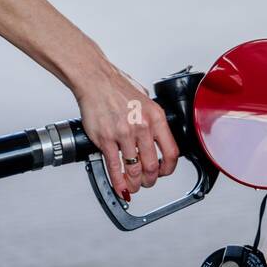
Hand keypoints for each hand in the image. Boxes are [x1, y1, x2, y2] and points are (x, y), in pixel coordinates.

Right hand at [72, 60, 178, 198]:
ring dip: (135, 183)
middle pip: (152, 166)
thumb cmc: (117, 87)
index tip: (164, 172)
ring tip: (134, 186)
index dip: (169, 168)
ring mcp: (124, 134)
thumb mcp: (146, 99)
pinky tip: (120, 186)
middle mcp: (142, 127)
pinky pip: (114, 167)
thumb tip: (156, 136)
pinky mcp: (106, 139)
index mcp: (156, 117)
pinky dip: (118, 181)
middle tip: (147, 182)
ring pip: (134, 169)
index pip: (171, 152)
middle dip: (150, 180)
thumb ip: (152, 119)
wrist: (95, 80)